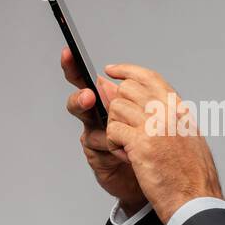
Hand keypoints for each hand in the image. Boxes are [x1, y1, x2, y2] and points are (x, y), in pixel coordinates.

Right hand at [61, 47, 146, 213]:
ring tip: (120, 138)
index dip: (74, 66)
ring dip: (108, 133)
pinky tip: (127, 154)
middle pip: (79, 102)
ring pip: (91, 130)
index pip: (86, 79)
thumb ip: (133, 93)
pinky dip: (115, 151)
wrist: (155, 172)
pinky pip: (102, 151)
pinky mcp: (97, 158)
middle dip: (81, 98)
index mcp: (106, 99)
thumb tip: (116, 77)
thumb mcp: (147, 111)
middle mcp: (95, 116)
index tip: (68, 52)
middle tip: (89, 97)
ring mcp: (94, 137)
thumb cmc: (150, 139)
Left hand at [101, 62, 223, 224]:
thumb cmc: (189, 174)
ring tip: (128, 147)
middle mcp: (168, 111)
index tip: (112, 71)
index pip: (149, 77)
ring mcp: (155, 125)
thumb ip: (158, 114)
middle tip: (122, 127)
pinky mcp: (142, 143)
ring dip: (115, 128)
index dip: (126, 70)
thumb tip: (134, 97)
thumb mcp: (183, 136)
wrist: (195, 199)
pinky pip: (112, 131)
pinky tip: (126, 157)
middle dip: (116, 106)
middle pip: (127, 89)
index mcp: (179, 108)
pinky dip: (114, 145)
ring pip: (116, 108)